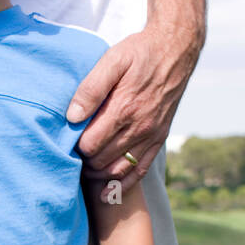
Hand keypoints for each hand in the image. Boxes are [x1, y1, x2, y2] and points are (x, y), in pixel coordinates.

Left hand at [67, 18, 203, 196]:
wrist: (176, 50)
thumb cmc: (140, 53)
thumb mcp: (113, 60)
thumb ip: (91, 88)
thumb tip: (72, 117)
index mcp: (124, 109)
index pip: (89, 144)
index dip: (75, 146)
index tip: (68, 139)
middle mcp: (139, 127)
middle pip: (101, 160)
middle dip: (84, 160)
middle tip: (72, 153)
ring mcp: (151, 135)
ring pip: (118, 170)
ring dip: (98, 174)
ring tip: (84, 168)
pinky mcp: (159, 138)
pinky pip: (139, 170)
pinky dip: (122, 185)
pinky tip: (107, 193)